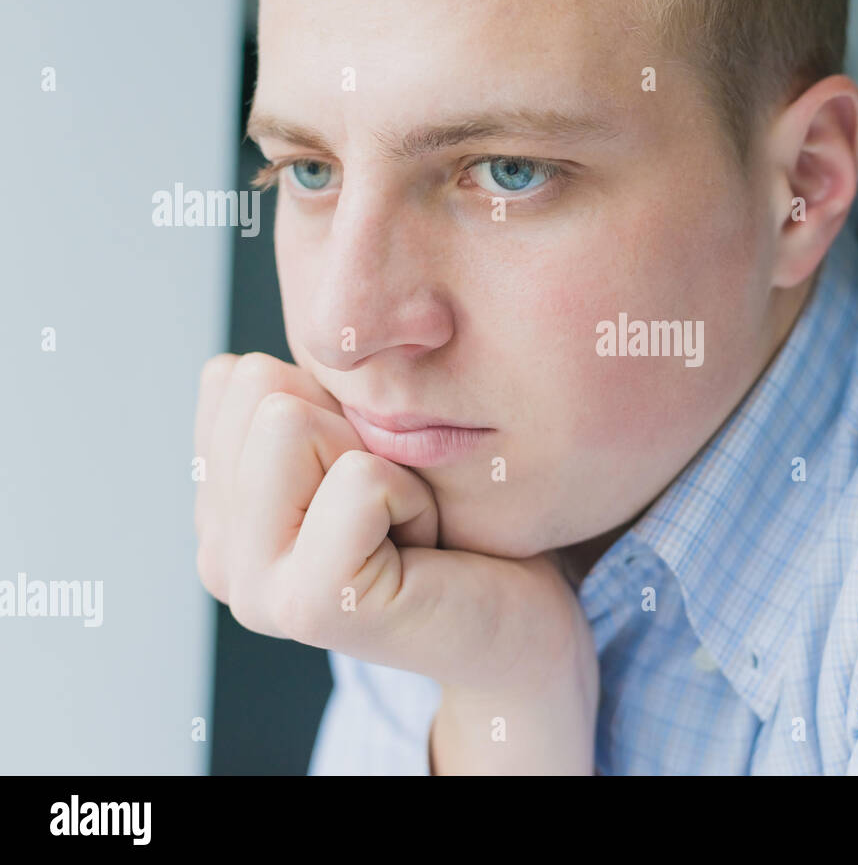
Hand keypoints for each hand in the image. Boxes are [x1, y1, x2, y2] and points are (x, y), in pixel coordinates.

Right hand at [192, 352, 598, 716]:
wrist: (520, 620)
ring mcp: (255, 589)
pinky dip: (410, 496)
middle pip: (259, 393)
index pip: (234, 379)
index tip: (368, 474)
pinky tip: (422, 548)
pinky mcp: (310, 608)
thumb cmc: (454, 519)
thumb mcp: (364, 436)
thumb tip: (284, 356)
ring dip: (381, 461)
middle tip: (390, 504)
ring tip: (403, 524)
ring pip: (292, 421)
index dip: (329, 405)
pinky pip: (359, 477)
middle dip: (352, 429)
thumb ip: (301, 398)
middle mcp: (218, 556)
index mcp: (218, 509)